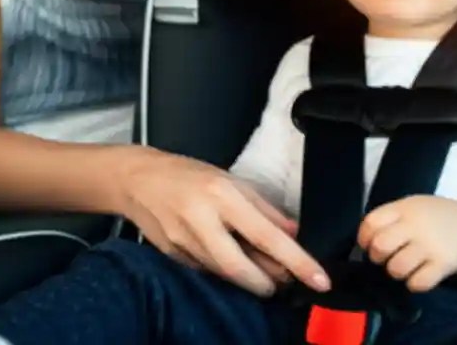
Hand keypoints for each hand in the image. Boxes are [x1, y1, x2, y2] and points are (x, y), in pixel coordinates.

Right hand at [116, 147, 329, 296]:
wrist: (137, 179)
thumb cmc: (189, 174)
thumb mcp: (232, 181)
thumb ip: (264, 209)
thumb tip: (294, 232)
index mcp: (222, 195)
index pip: (266, 236)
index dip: (296, 261)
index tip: (319, 279)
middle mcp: (202, 221)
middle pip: (241, 268)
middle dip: (268, 281)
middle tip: (284, 279)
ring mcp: (184, 242)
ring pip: (226, 273)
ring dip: (250, 278)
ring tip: (263, 269)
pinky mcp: (174, 256)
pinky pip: (208, 271)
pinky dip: (226, 270)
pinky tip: (231, 257)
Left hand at [357, 196, 456, 292]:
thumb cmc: (432, 217)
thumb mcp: (411, 207)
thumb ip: (389, 219)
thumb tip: (364, 243)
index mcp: (404, 209)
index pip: (371, 223)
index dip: (364, 238)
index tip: (369, 243)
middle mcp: (416, 226)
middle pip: (380, 247)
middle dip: (378, 256)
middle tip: (387, 257)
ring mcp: (430, 245)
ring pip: (396, 268)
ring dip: (396, 271)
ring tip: (404, 266)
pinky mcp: (443, 264)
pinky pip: (417, 283)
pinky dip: (414, 283)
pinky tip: (419, 275)